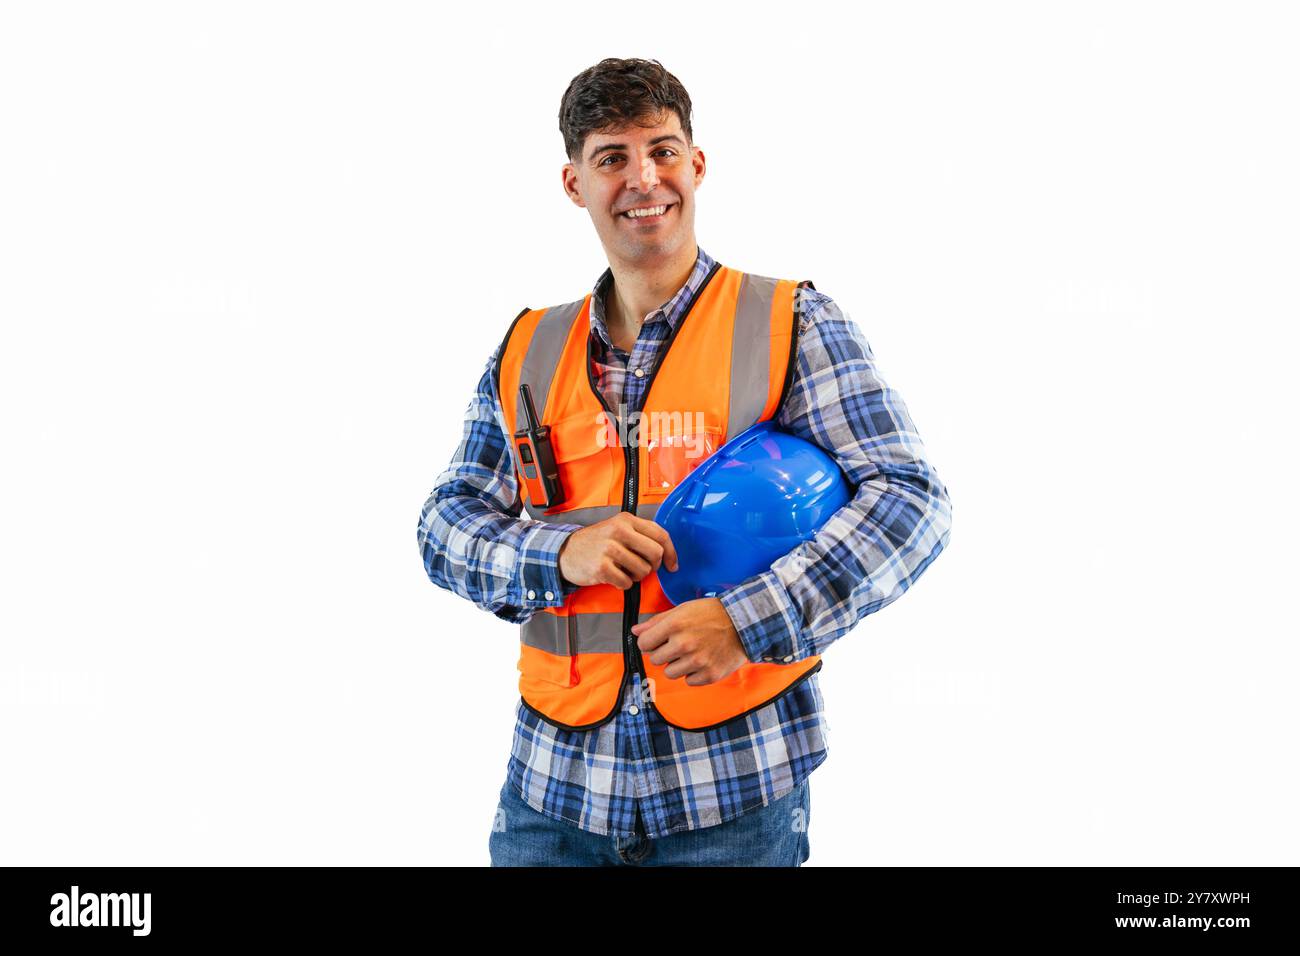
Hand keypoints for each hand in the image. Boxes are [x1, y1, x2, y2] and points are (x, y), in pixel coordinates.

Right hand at [557, 512, 678, 589]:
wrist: (566, 552)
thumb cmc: (596, 543)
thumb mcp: (618, 529)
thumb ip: (641, 535)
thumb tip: (667, 553)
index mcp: (626, 520)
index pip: (660, 535)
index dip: (671, 553)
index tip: (672, 565)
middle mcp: (619, 531)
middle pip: (655, 553)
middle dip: (653, 566)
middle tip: (644, 568)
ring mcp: (609, 549)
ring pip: (643, 571)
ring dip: (636, 576)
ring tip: (624, 571)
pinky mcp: (602, 567)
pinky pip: (627, 582)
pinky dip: (623, 584)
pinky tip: (614, 576)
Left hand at [631, 598, 748, 685]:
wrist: (743, 623)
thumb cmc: (712, 614)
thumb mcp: (682, 610)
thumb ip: (656, 622)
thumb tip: (635, 631)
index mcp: (675, 625)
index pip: (644, 644)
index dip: (649, 642)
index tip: (658, 641)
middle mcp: (684, 644)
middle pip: (655, 660)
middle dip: (663, 653)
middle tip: (679, 645)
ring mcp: (697, 661)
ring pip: (670, 673)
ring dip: (678, 665)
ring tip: (692, 652)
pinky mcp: (709, 674)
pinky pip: (689, 681)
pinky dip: (694, 673)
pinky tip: (703, 660)